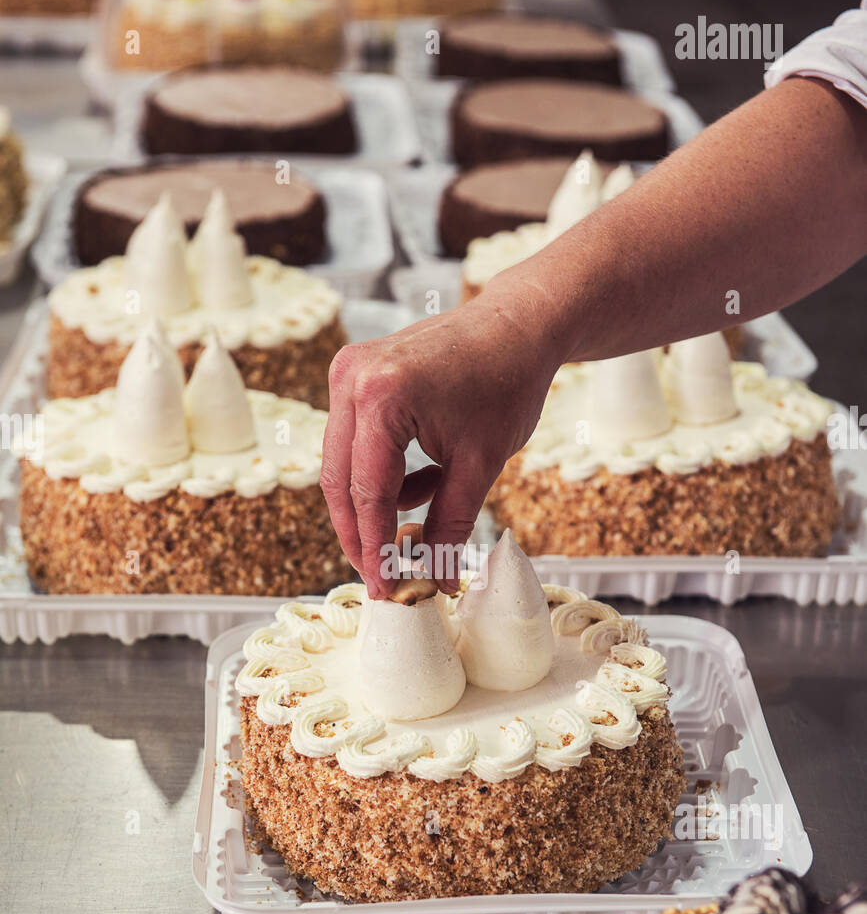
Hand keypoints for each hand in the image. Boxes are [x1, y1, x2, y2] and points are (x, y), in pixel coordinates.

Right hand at [320, 283, 558, 597]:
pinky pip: (355, 440)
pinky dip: (383, 472)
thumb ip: (449, 525)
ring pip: (344, 463)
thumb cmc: (508, 384)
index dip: (373, 549)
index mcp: (382, 398)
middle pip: (340, 480)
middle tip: (380, 576)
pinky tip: (425, 479)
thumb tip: (433, 581)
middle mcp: (351, 379)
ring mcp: (347, 372)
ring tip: (418, 524)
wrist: (518, 325)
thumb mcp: (481, 465)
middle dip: (360, 534)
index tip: (381, 589)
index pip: (367, 493)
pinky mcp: (354, 373)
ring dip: (375, 503)